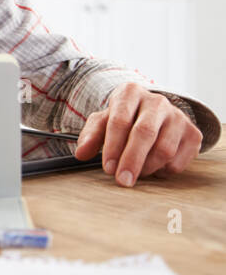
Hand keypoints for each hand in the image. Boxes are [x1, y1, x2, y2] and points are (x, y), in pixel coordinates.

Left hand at [74, 84, 201, 187]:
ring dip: (146, 167)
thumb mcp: (103, 122)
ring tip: (135, 171)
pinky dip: (163, 171)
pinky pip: (178, 161)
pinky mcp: (193, 134)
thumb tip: (81, 153)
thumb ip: (90, 136)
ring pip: (164, 150)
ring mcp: (178, 117)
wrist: (154, 114)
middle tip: (122, 180)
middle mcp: (157, 102)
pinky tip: (153, 166)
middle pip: (145, 133)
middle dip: (132, 160)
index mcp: (130, 93)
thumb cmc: (124, 118)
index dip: (113, 147)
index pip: (120, 120)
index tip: (107, 168)